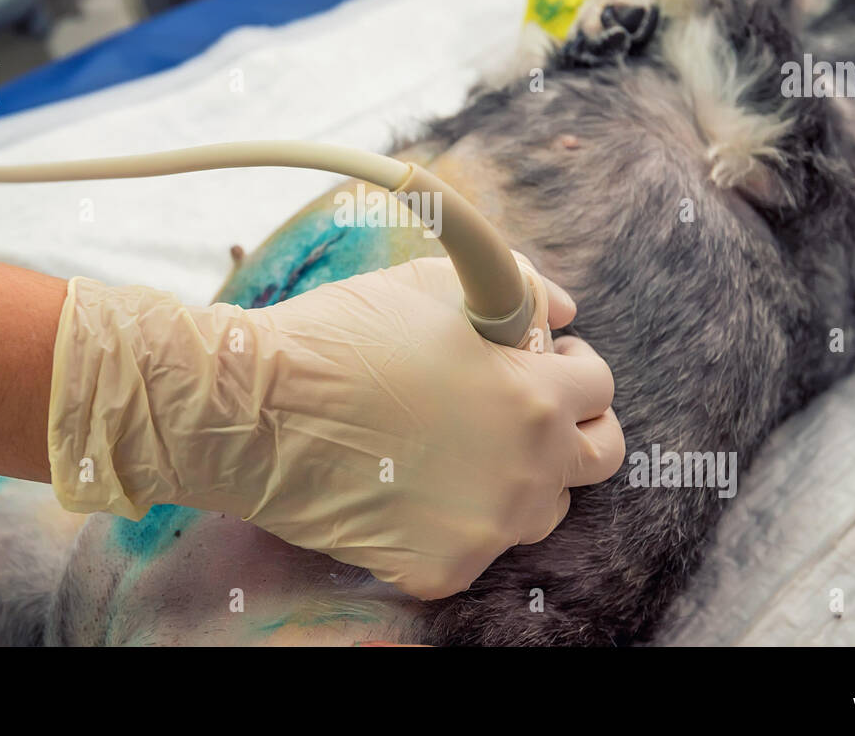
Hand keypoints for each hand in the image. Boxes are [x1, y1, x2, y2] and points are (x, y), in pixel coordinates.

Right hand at [49, 257, 623, 599]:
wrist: (255, 410)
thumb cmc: (342, 336)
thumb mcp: (434, 285)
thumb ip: (519, 290)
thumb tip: (561, 313)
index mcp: (534, 396)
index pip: (598, 386)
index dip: (572, 364)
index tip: (545, 360)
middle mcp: (527, 470)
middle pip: (598, 458)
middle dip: (575, 425)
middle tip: (531, 406)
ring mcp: (486, 529)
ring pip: (542, 509)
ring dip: (522, 475)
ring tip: (467, 445)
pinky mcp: (440, 569)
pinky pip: (474, 546)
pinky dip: (456, 518)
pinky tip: (415, 485)